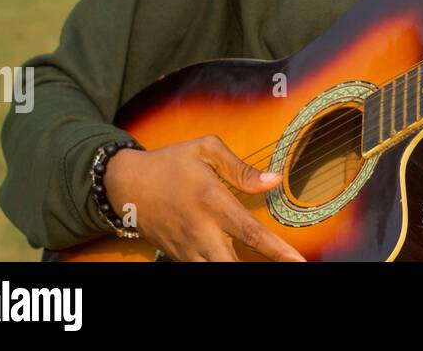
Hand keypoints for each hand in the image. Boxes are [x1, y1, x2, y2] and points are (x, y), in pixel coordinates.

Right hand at [103, 134, 305, 261]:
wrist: (124, 184)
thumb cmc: (169, 163)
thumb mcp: (205, 150)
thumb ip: (242, 168)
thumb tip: (274, 180)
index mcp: (213, 202)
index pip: (251, 233)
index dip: (277, 251)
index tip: (298, 261)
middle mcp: (201, 231)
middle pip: (232, 266)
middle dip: (260, 271)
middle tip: (287, 267)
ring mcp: (187, 247)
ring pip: (216, 272)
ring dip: (238, 271)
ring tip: (263, 266)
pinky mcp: (177, 255)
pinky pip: (202, 270)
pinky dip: (218, 269)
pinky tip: (232, 261)